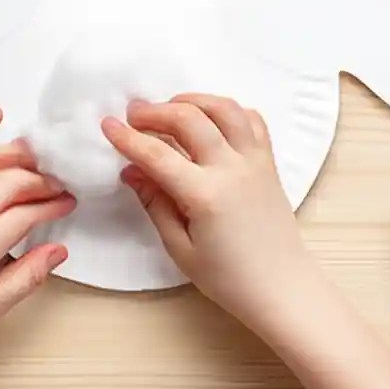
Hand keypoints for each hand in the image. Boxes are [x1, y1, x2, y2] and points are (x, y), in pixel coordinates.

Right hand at [101, 94, 314, 332]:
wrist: (282, 287)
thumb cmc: (229, 278)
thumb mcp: (181, 249)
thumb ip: (155, 204)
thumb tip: (132, 171)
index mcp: (206, 195)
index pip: (158, 154)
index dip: (128, 138)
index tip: (107, 125)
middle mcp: (233, 169)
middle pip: (189, 118)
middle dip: (156, 111)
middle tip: (134, 115)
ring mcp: (255, 161)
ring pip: (224, 108)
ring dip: (192, 101)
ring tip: (170, 109)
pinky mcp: (268, 162)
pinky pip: (251, 120)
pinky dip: (227, 111)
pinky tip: (209, 121)